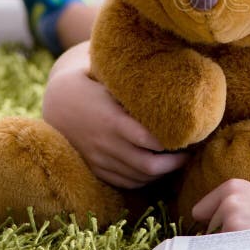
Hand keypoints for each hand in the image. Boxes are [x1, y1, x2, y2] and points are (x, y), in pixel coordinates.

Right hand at [42, 42, 189, 188]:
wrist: (58, 102)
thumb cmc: (95, 83)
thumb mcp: (111, 78)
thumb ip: (136, 83)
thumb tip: (172, 68)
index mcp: (112, 119)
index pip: (148, 139)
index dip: (172, 142)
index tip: (190, 135)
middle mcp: (106, 143)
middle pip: (147, 165)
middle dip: (174, 163)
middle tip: (190, 153)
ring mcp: (100, 159)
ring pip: (138, 177)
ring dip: (161, 173)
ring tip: (178, 161)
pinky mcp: (96, 169)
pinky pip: (125, 182)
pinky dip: (144, 179)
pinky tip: (157, 169)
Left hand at [192, 178, 249, 237]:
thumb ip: (229, 211)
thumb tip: (196, 241)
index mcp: (232, 186)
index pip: (200, 213)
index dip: (214, 226)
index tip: (235, 231)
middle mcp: (228, 198)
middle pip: (206, 233)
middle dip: (223, 241)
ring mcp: (231, 217)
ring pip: (214, 248)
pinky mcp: (237, 236)